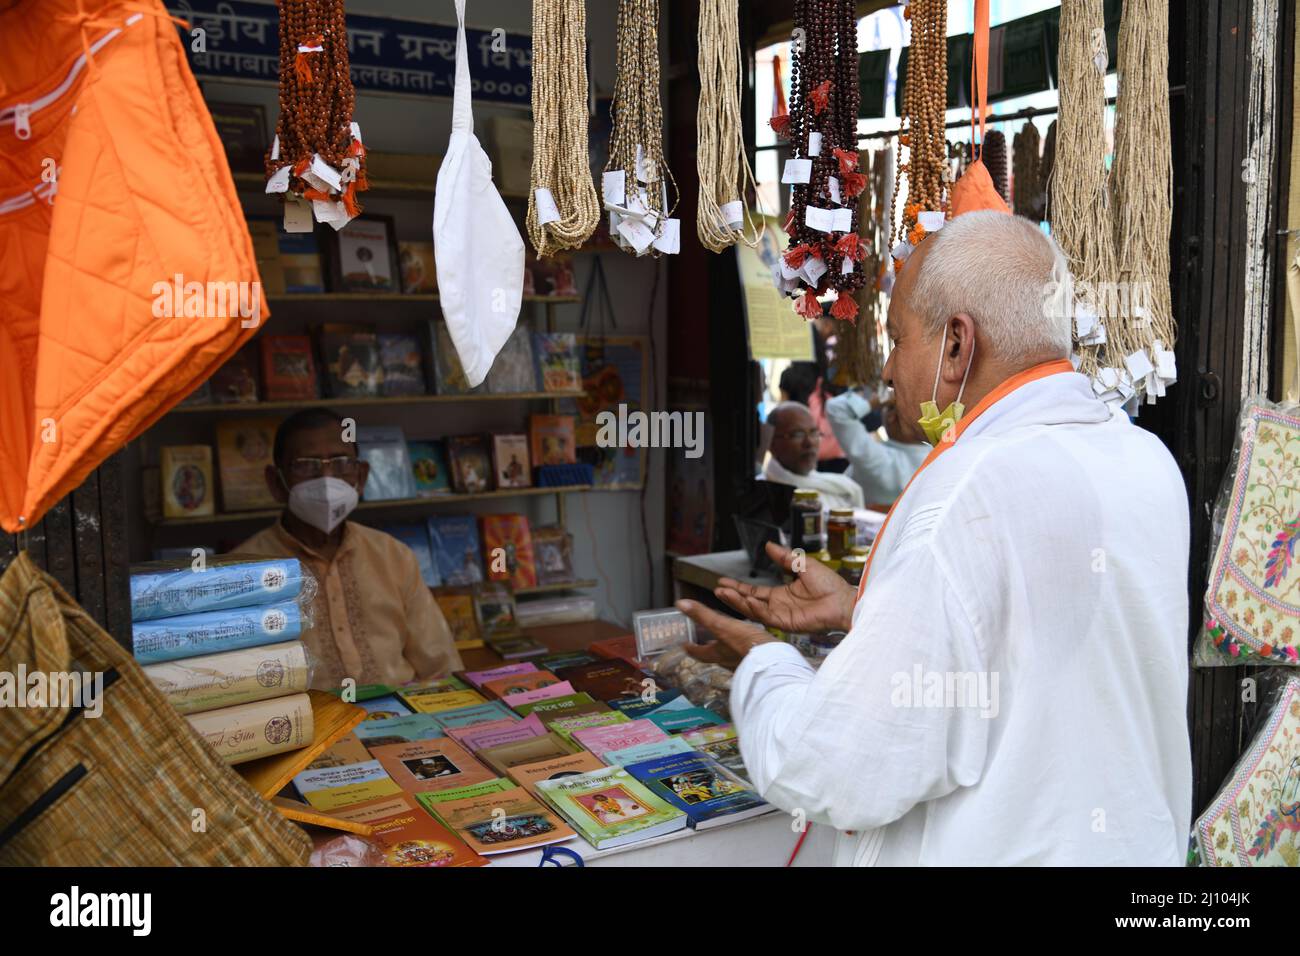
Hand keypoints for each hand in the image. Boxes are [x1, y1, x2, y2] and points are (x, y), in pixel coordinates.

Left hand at [674, 600, 774, 668]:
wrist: (776, 660)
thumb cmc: (748, 644)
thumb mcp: (722, 625)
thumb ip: (702, 615)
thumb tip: (681, 604)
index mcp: (717, 654)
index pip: (699, 652)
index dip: (691, 648)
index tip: (684, 645)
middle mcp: (728, 662)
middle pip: (714, 656)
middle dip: (708, 648)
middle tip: (704, 641)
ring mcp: (744, 664)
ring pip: (730, 657)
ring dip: (726, 649)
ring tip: (726, 640)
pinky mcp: (758, 663)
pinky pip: (746, 657)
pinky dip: (743, 650)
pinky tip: (749, 646)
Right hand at [715, 541, 855, 633]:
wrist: (843, 600)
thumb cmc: (830, 584)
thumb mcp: (803, 564)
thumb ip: (785, 557)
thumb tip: (768, 545)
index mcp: (781, 594)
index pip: (754, 592)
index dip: (738, 587)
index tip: (723, 581)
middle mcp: (778, 606)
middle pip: (749, 602)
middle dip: (732, 596)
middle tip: (717, 589)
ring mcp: (781, 616)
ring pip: (753, 610)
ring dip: (738, 602)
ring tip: (723, 593)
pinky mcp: (786, 623)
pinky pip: (766, 616)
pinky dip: (754, 608)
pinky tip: (746, 600)